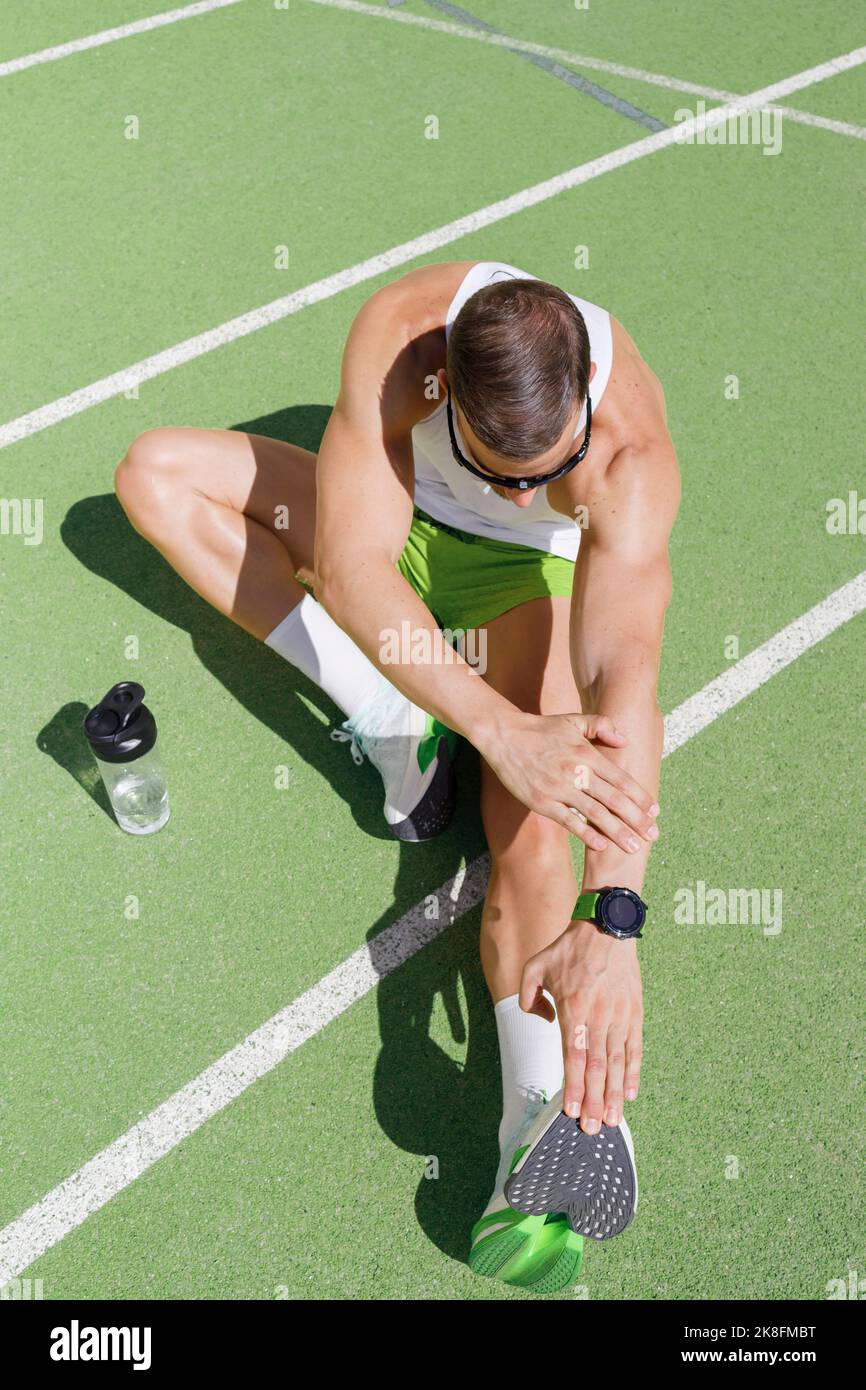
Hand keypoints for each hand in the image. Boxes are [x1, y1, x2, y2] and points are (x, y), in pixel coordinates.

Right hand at [476, 710, 658, 852]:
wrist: (504, 735)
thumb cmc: (541, 729)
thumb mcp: (573, 720)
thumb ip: (601, 726)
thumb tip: (625, 741)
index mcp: (587, 753)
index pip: (620, 779)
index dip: (639, 797)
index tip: (655, 811)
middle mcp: (576, 771)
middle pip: (613, 799)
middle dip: (636, 819)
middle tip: (652, 835)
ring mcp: (558, 788)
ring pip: (595, 813)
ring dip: (617, 832)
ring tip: (633, 847)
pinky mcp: (541, 801)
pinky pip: (568, 821)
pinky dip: (586, 834)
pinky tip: (601, 845)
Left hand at [519, 918, 642, 1131]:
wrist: (606, 927)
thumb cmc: (568, 949)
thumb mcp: (534, 966)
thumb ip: (528, 998)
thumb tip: (542, 1021)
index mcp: (573, 1008)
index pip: (572, 1056)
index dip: (572, 1086)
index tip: (571, 1111)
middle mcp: (598, 1016)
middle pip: (596, 1067)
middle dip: (593, 1100)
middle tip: (591, 1129)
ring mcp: (620, 1015)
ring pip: (618, 1062)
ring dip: (613, 1094)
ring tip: (610, 1121)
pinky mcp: (635, 1012)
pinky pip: (635, 1048)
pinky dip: (633, 1072)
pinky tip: (628, 1094)